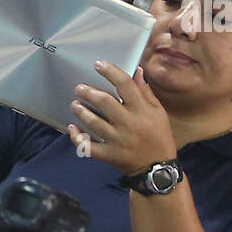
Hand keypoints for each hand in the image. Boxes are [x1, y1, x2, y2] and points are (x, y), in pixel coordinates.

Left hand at [67, 61, 176, 176]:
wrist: (157, 167)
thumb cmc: (159, 136)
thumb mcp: (158, 112)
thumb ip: (145, 92)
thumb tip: (136, 71)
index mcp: (142, 110)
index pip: (125, 85)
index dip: (110, 72)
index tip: (98, 65)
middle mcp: (128, 123)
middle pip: (105, 102)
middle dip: (89, 93)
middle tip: (79, 88)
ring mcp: (117, 140)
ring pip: (94, 123)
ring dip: (81, 111)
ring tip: (74, 104)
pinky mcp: (109, 154)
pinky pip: (89, 146)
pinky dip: (78, 138)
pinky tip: (72, 129)